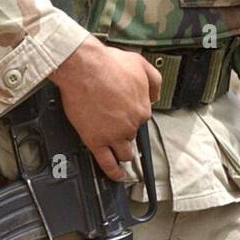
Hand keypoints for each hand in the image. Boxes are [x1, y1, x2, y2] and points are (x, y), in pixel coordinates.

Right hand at [50, 37, 160, 180]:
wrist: (84, 68)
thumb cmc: (109, 64)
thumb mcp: (142, 65)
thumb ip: (154, 82)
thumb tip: (155, 96)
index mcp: (143, 108)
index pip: (142, 119)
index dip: (133, 115)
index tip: (126, 113)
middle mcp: (131, 124)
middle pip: (133, 135)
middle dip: (126, 131)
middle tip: (117, 126)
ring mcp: (113, 135)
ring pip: (124, 152)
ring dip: (123, 152)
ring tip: (121, 154)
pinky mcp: (95, 141)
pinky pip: (107, 162)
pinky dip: (114, 172)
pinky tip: (117, 175)